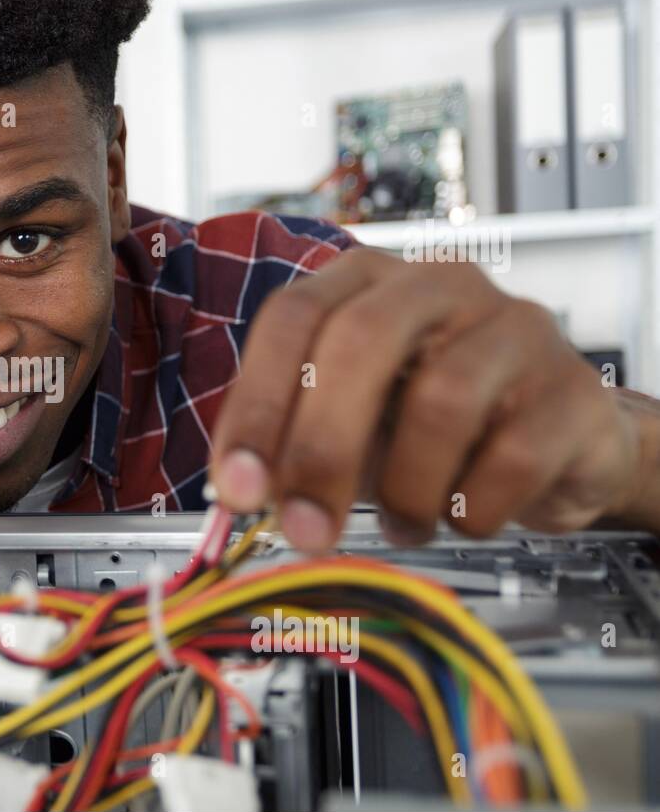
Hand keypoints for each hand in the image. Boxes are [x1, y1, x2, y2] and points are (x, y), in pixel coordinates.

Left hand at [209, 246, 644, 549]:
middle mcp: (439, 285)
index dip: (257, 406)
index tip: (237, 488)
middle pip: (361, 342)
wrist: (556, 441)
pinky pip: (512, 457)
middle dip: (321, 449)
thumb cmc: (432, 425)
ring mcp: (514, 328)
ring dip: (408, 489)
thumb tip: (241, 492)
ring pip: (440, 403)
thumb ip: (291, 443)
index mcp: (366, 282)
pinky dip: (474, 508)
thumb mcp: (348, 422)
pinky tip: (464, 514)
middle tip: (304, 529)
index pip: (293, 318)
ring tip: (406, 521)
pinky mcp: (573, 388)